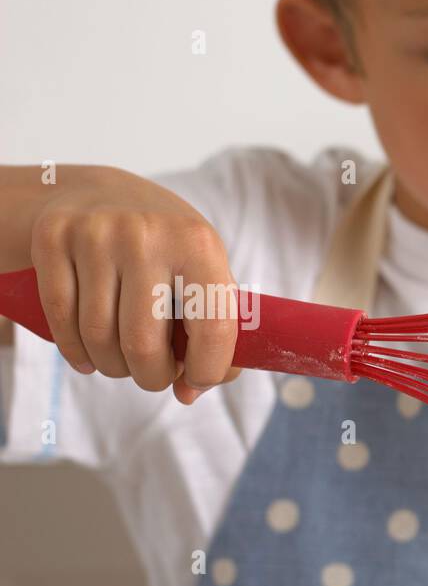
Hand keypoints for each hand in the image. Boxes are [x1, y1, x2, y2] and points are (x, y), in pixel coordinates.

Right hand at [26, 168, 241, 404]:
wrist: (106, 194)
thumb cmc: (167, 247)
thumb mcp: (205, 272)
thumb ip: (216, 331)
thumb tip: (191, 391)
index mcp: (198, 244)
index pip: (213, 329)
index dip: (207, 371)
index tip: (196, 383)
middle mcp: (146, 236)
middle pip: (143, 345)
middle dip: (151, 377)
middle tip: (154, 374)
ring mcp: (95, 235)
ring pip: (98, 338)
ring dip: (114, 366)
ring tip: (124, 361)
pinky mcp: (53, 239)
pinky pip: (61, 319)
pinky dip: (76, 351)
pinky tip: (89, 356)